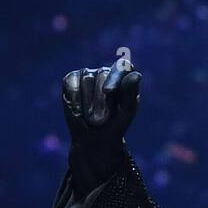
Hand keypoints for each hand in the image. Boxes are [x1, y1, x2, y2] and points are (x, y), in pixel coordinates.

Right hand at [61, 63, 141, 199]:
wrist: (95, 141)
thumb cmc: (115, 125)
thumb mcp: (126, 112)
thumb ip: (130, 93)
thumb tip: (135, 74)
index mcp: (123, 77)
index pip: (122, 66)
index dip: (115, 77)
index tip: (108, 92)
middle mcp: (105, 72)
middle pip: (102, 75)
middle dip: (100, 100)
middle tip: (101, 120)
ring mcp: (87, 74)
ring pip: (86, 80)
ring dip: (88, 104)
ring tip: (92, 119)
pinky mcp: (71, 79)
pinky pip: (71, 84)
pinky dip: (75, 100)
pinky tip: (79, 112)